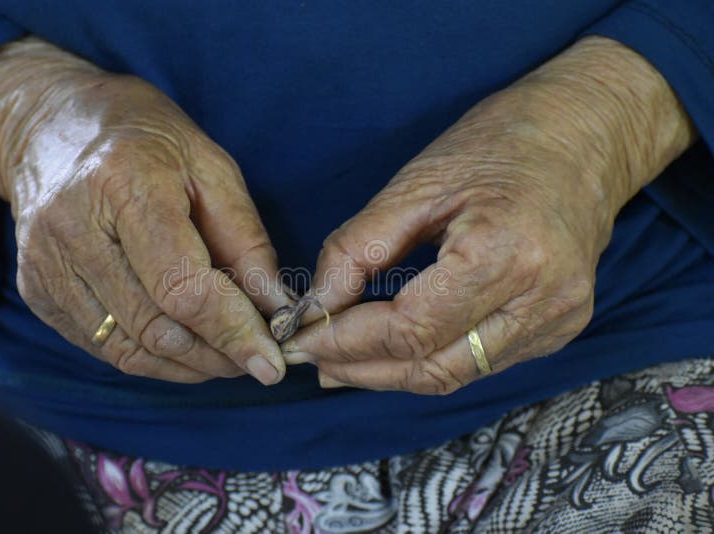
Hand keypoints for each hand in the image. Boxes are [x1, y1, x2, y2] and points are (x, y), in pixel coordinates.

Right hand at [0, 37, 289, 384]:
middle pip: (156, 327)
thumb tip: (276, 308)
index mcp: (125, 184)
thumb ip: (245, 240)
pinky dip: (153, 358)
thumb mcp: (211, 167)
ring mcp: (47, 265)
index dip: (232, 332)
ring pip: (129, 349)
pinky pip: (103, 347)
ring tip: (226, 355)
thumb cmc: (144, 138)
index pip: (182, 287)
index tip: (271, 362)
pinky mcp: (36, 290)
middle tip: (256, 357)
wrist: (50, 126)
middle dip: (217, 355)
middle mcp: (74, 229)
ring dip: (189, 365)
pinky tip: (184, 347)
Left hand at [283, 37, 695, 393]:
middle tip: (313, 359)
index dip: (348, 341)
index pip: (411, 328)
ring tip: (341, 362)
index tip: (300, 337)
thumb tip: (317, 304)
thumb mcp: (416, 184)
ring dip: (393, 373)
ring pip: (456, 375)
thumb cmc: (498, 144)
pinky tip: (394, 349)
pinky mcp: (559, 328)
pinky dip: (430, 359)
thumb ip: (359, 248)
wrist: (582, 136)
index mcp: (507, 254)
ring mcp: (558, 321)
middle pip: (435, 368)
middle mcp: (542, 301)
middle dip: (364, 370)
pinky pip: (481, 362)